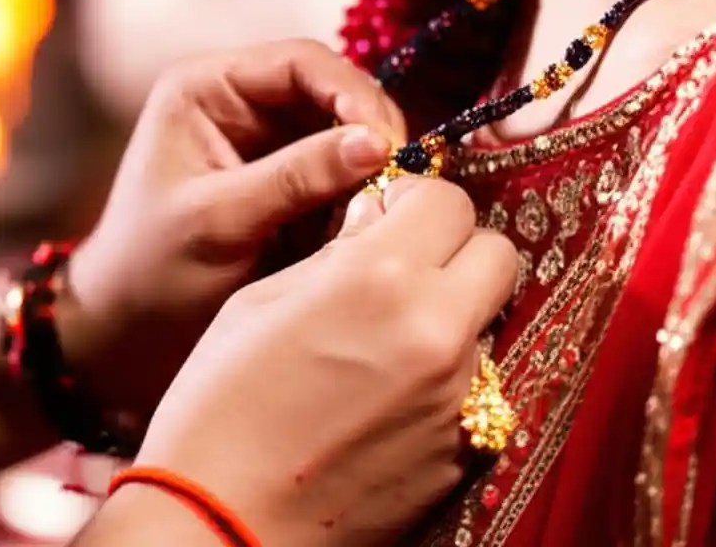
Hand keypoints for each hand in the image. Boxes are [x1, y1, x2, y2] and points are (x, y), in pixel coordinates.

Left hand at [67, 39, 405, 408]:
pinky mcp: (289, 182)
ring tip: (389, 203)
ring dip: (370, 164)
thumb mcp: (220, 219)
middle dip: (369, 129)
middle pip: (332, 90)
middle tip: (402, 176)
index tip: (386, 142)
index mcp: (206, 87)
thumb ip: (296, 176)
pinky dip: (360, 193)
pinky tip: (370, 221)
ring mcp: (267, 140)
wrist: (128, 329)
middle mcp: (241, 101)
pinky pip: (342, 172)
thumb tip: (377, 144)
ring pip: (345, 132)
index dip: (351, 93)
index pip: (299, 62)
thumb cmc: (152, 269)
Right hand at [124, 177, 517, 546]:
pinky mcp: (467, 454)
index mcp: (379, 279)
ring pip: (486, 324)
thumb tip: (378, 219)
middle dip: (455, 252)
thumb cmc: (218, 408)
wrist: (221, 525)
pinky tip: (387, 402)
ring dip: (449, 318)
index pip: (450, 201)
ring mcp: (459, 399)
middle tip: (404, 271)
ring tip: (384, 347)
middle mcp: (436, 331)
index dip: (416, 203)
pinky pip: (477, 390)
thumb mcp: (259, 303)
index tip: (390, 217)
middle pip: (498, 255)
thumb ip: (335, 254)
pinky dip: (444, 382)